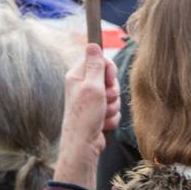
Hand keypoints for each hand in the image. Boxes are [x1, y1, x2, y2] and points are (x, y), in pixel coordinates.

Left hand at [53, 43, 120, 189]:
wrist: (84, 146)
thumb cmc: (85, 117)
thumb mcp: (92, 87)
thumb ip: (95, 65)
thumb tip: (93, 43)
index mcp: (77, 76)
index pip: (98, 60)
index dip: (108, 70)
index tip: (109, 80)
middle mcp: (82, 87)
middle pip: (109, 78)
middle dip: (112, 91)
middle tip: (105, 100)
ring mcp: (90, 101)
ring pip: (113, 95)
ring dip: (112, 106)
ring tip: (102, 115)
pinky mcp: (97, 114)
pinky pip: (113, 109)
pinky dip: (111, 117)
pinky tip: (102, 124)